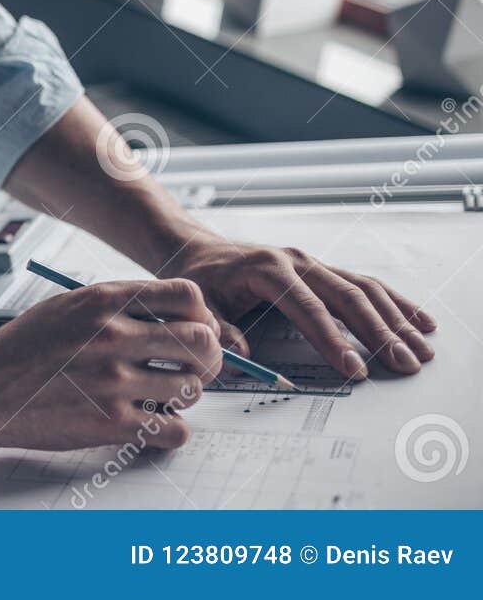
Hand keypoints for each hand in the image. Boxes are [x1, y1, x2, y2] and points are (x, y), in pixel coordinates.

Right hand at [0, 279, 222, 451]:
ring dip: (184, 394)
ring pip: (193, 388)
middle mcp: (113, 336)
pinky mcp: (111, 423)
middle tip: (194, 366)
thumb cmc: (22, 348)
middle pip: (203, 341)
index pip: (188, 296)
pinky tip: (150, 421)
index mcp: (103, 301)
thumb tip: (175, 316)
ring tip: (162, 394)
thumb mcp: (68, 306)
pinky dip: (170, 430)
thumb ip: (119, 305)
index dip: (200, 314)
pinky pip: (175, 431)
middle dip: (207, 356)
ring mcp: (113, 381)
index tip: (193, 328)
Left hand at [167, 236, 436, 379]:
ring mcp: (313, 263)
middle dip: (379, 334)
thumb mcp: (197, 302)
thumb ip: (216, 328)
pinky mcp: (322, 270)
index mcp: (267, 269)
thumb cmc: (198, 278)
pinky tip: (419, 322)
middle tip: (405, 366)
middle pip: (347, 297)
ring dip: (395, 321)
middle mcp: (297, 261)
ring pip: (364, 290)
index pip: (307, 308)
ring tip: (422, 351)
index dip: (332, 340)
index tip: (355, 370)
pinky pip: (365, 285)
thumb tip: (239, 356)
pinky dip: (394, 303)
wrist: (197, 248)